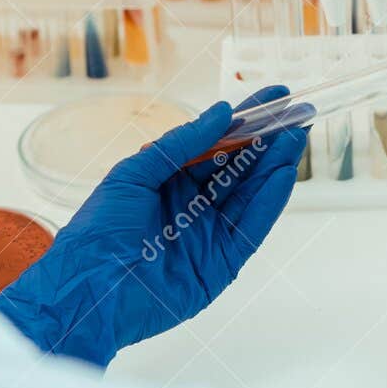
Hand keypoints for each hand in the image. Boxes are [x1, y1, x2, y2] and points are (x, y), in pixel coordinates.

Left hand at [0, 88, 306, 365]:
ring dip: (274, 167)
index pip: (216, 145)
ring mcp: (209, 236)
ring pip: (250, 195)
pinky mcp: (221, 265)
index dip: (245, 122)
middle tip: (295, 115)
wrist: (90, 289)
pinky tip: (284, 175)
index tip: (274, 98)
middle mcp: (193, 207)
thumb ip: (181, 144)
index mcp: (168, 182)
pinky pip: (251, 228)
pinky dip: (269, 202)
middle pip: (239, 169)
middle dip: (268, 142)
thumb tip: (221, 113)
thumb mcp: (134, 173)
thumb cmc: (98, 231)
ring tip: (296, 138)